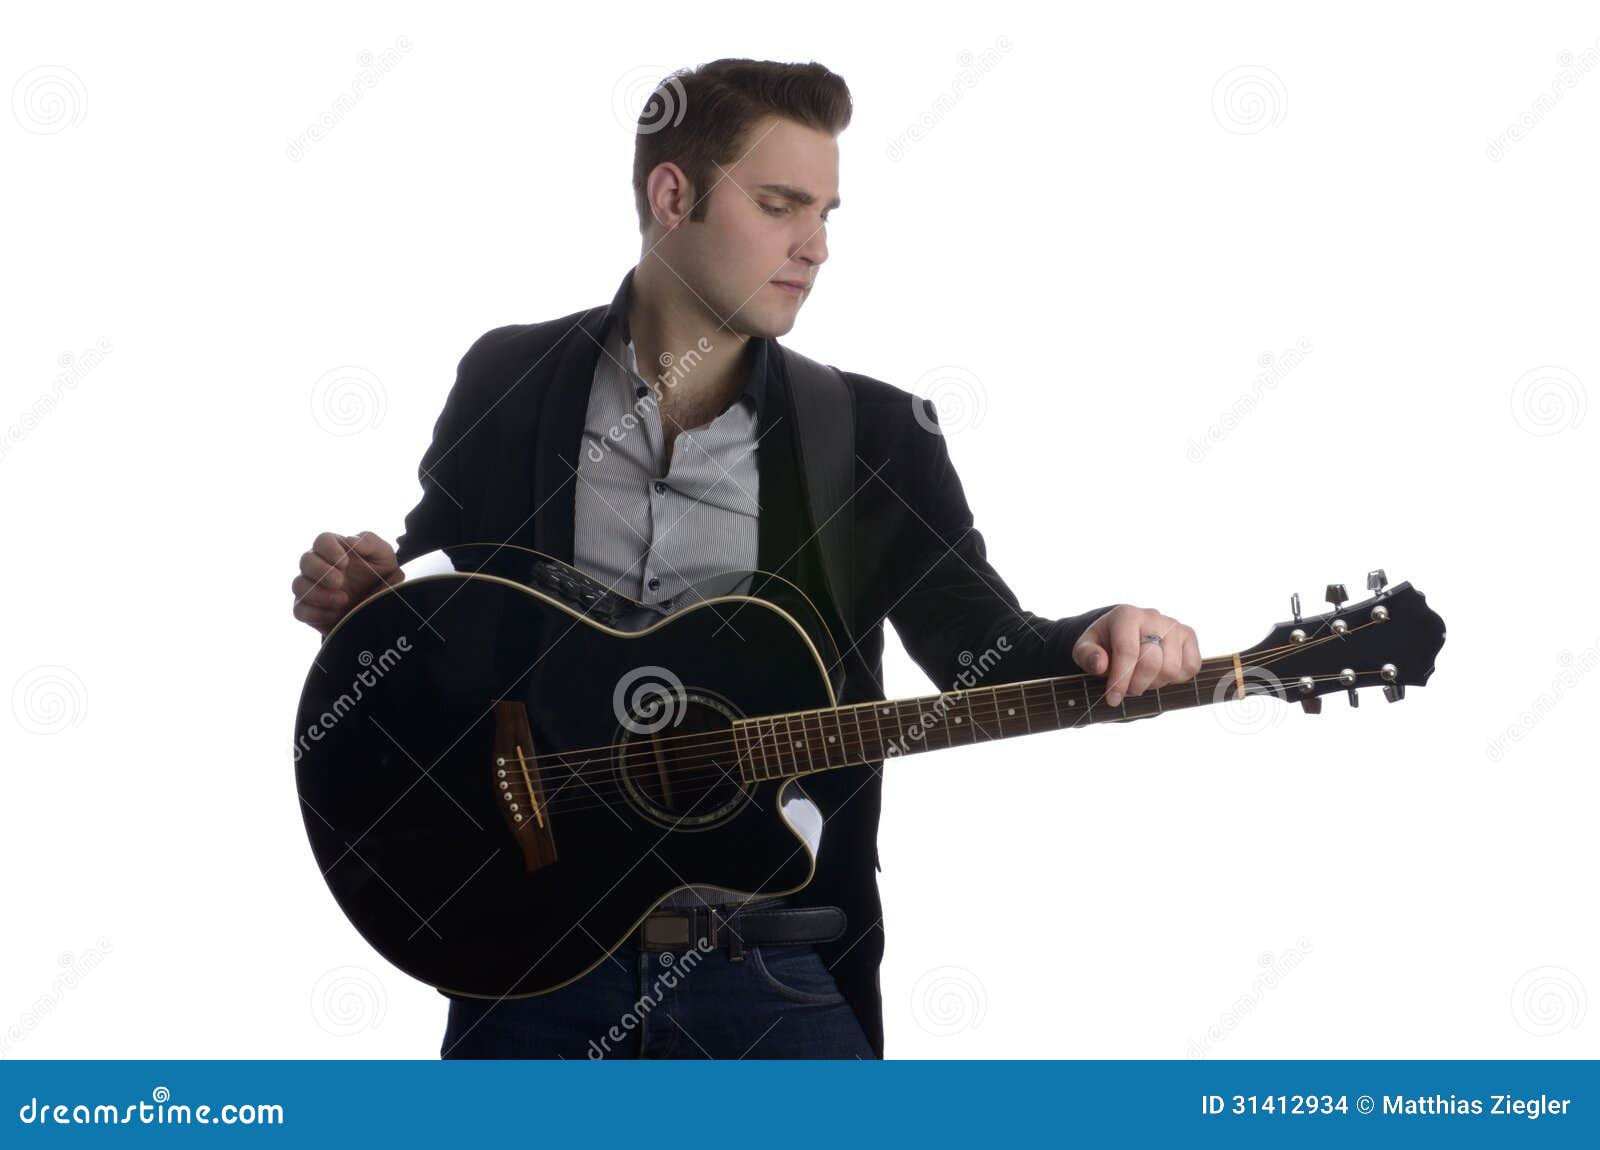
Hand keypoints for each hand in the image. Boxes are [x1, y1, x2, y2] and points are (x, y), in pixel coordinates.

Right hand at [291, 531, 402, 635]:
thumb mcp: (384, 557)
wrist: (384, 610)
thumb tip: (350, 540)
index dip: (329, 549)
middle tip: (339, 582)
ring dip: (318, 593)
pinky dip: (315, 613)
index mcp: (336, 550)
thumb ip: (371, 542)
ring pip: (298, 585)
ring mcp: (312, 589)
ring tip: (343, 600)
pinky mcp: (310, 611)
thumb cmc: (382, 578)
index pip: (322, 540)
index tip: (345, 562)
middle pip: (305, 561)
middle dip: (321, 571)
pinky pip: (299, 610)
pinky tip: (335, 614)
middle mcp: (320, 567)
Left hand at [1071, 605, 1200, 706]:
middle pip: (1151, 663)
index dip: (1120, 680)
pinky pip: (1191, 667)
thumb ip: (1087, 656)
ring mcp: (1174, 625)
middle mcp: (1153, 616)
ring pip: (1171, 668)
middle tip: (1127, 690)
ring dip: (1155, 683)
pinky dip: (1175, 679)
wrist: (1124, 632)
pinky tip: (1159, 674)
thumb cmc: (1103, 643)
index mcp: (1125, 615)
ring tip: (1141, 680)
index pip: (1127, 651)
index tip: (1112, 699)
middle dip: (1136, 685)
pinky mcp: (1188, 636)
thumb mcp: (1085, 648)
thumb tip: (1100, 665)